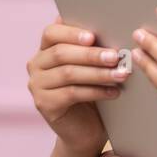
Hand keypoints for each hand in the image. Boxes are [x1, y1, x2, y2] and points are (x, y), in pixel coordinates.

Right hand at [26, 14, 128, 155]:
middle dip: (91, 54)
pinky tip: (114, 92)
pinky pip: (71, 94)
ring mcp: (37, 86)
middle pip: (61, 53)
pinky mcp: (44, 105)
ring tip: (121, 74)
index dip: (71, 33)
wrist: (85, 130)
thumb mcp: (91, 66)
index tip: (93, 36)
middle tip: (116, 56)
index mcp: (45, 49)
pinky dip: (96, 91)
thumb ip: (92, 48)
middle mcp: (36, 65)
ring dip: (98, 73)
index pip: (51, 33)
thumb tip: (113, 26)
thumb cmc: (92, 91)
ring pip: (68, 73)